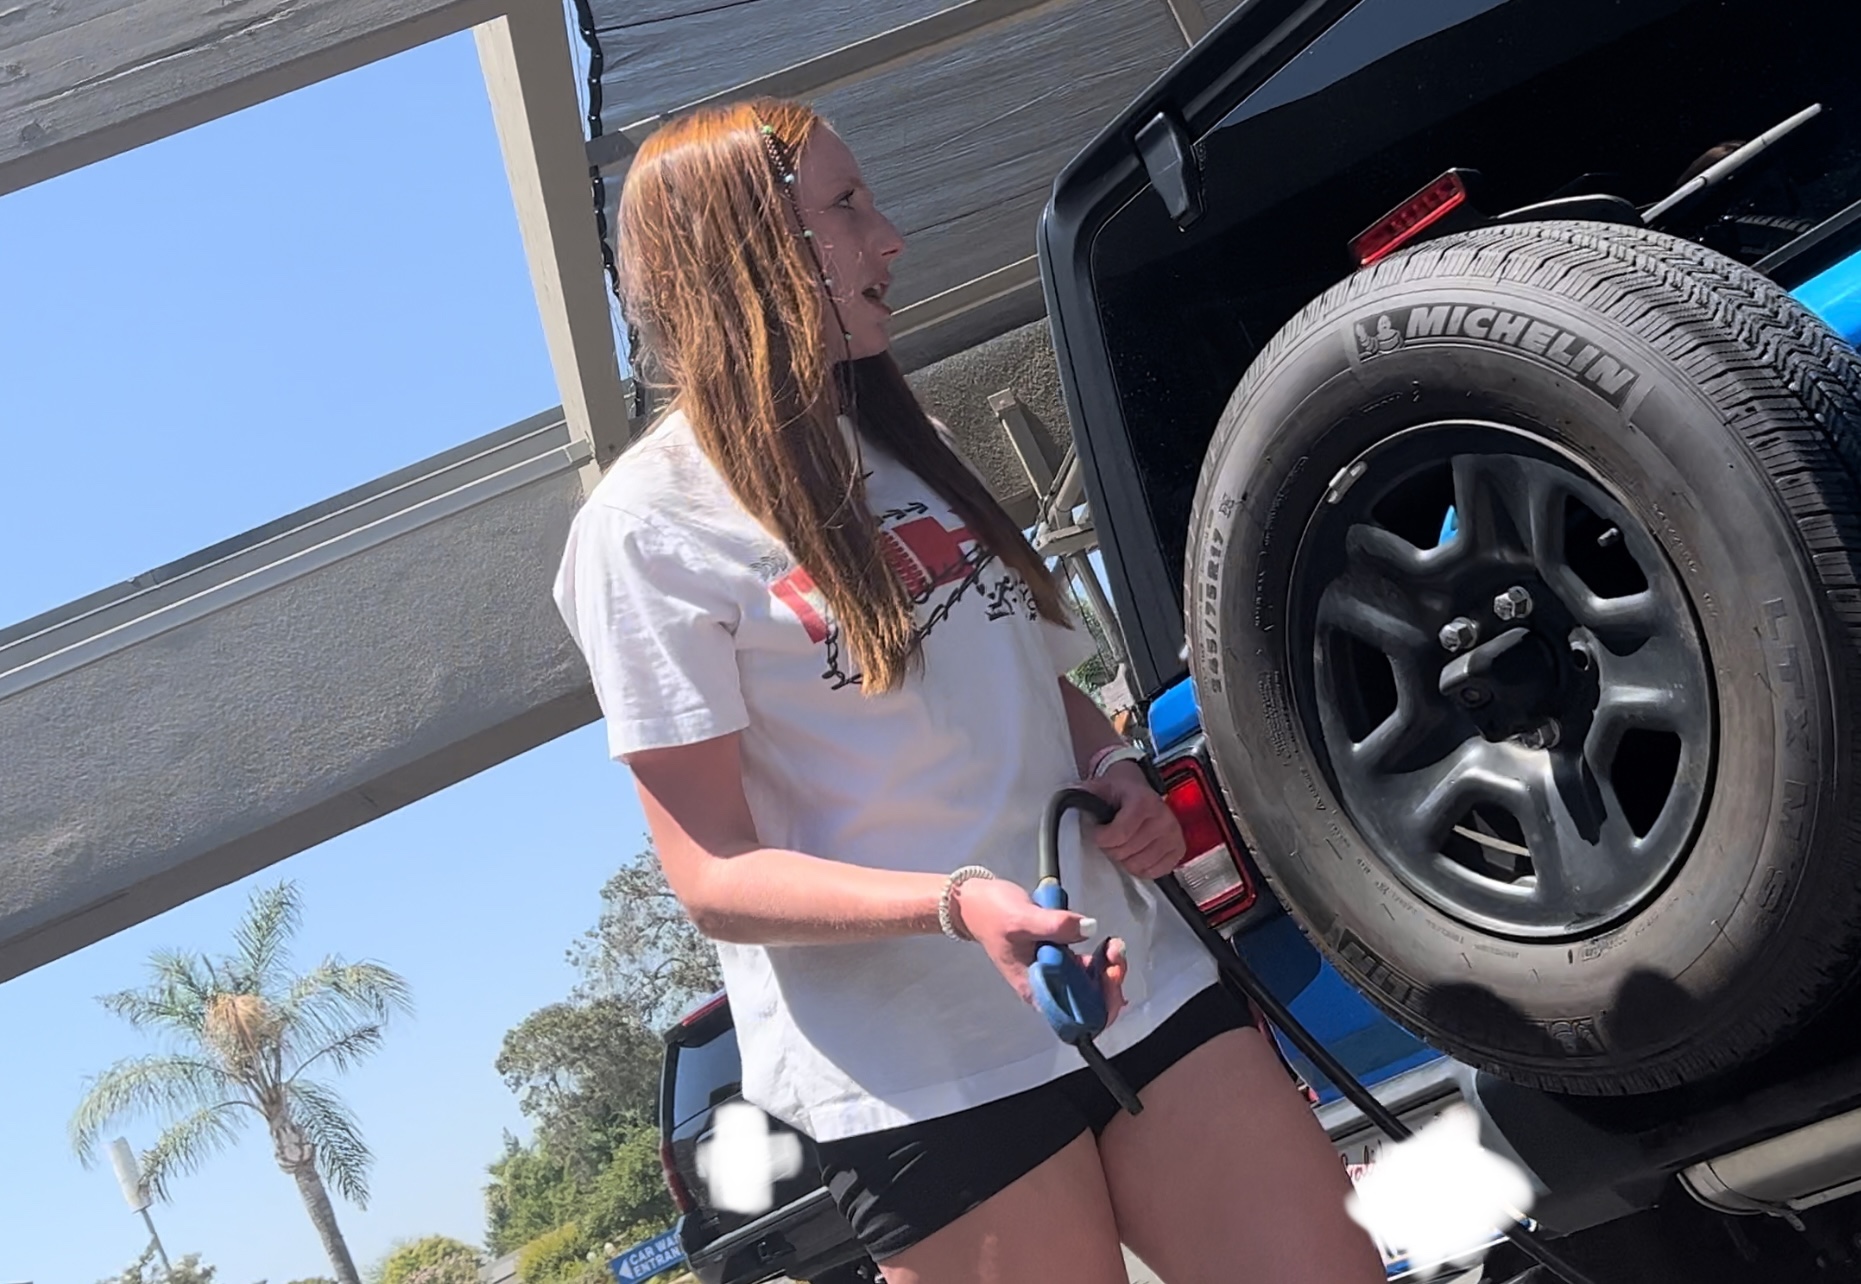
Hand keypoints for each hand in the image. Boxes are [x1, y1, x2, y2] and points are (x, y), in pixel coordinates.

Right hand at [953, 877, 1127, 1025]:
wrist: (975, 902)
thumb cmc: (992, 914)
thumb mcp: (1023, 918)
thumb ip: (1056, 925)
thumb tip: (1090, 928)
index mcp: (1037, 990)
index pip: (1077, 1017)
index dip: (1102, 1004)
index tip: (1110, 974)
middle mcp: (1048, 988)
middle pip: (1090, 1004)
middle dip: (1110, 982)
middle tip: (1115, 953)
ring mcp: (1054, 974)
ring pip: (1092, 986)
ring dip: (1108, 969)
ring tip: (1113, 945)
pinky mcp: (1057, 958)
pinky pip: (1087, 969)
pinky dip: (1100, 959)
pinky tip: (1105, 944)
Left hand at [1082, 760, 1185, 878]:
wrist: (1137, 789)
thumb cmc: (1118, 792)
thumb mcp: (1098, 787)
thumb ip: (1083, 795)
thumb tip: (1067, 802)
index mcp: (1143, 801)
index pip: (1119, 834)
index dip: (1102, 838)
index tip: (1097, 832)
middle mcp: (1163, 817)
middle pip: (1127, 851)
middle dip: (1111, 848)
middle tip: (1110, 838)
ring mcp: (1173, 834)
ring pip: (1139, 864)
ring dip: (1125, 859)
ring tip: (1123, 844)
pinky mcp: (1178, 849)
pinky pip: (1155, 872)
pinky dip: (1141, 867)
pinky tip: (1136, 853)